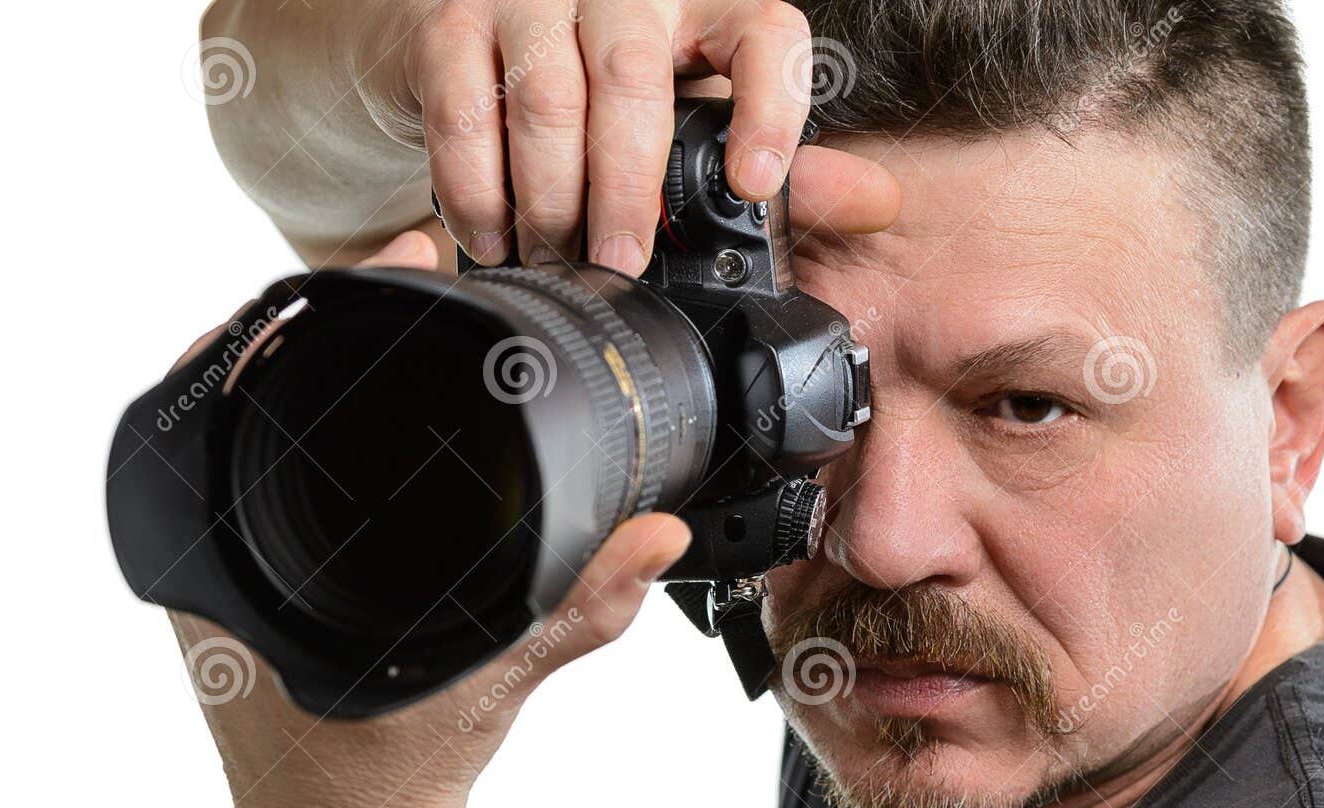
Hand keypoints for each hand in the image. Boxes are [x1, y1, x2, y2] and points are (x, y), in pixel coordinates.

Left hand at [171, 228, 691, 807]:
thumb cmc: (382, 792)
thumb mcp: (479, 687)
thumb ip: (573, 611)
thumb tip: (654, 541)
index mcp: (230, 568)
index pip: (224, 387)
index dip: (295, 310)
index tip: (379, 269)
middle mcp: (209, 564)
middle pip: (242, 399)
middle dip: (324, 332)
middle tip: (408, 279)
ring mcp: (223, 581)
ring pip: (255, 444)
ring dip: (318, 383)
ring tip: (396, 330)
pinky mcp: (253, 600)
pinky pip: (271, 492)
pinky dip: (318, 443)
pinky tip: (377, 424)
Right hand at [360, 0, 899, 268]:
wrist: (481, 26)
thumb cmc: (606, 84)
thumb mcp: (700, 110)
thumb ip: (776, 152)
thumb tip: (872, 202)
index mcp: (704, 4)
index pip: (762, 33)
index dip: (770, 107)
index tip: (755, 185)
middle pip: (632, 79)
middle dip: (625, 190)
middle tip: (622, 266)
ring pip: (546, 101)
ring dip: (550, 202)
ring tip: (557, 262)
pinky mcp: (450, 26)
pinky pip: (465, 117)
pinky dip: (478, 193)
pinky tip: (495, 240)